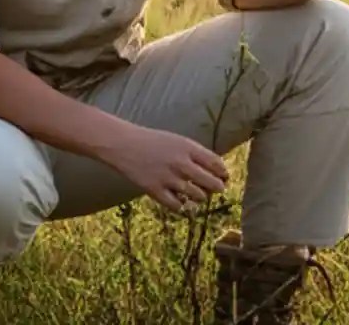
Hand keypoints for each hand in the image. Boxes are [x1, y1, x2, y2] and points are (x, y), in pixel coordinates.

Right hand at [102, 124, 228, 211]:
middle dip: (218, 188)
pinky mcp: (155, 190)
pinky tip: (182, 203)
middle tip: (218, 189)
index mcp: (188, 148)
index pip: (216, 163)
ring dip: (201, 197)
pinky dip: (182, 207)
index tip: (225, 177)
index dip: (224, 172)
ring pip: (197, 196)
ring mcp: (168, 178)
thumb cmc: (153, 142)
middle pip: (211, 182)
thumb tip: (216, 169)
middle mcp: (181, 163)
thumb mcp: (178, 141)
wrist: (124, 144)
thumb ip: (196, 153)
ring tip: (199, 195)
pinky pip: (177, 206)